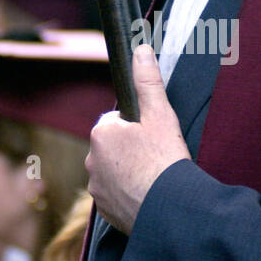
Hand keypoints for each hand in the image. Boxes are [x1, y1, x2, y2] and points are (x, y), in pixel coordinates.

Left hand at [85, 46, 189, 233]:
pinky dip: (130, 195)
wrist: (169, 208)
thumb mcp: (160, 114)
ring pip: (114, 173)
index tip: (153, 137)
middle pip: (114, 148)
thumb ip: (147, 81)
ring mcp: (97, 188)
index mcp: (101, 133)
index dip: (137, 127)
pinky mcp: (106, 210)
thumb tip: (140, 50)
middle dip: (131, 150)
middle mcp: (91, 161)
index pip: (116, 122)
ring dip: (129, 173)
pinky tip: (148, 195)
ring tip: (154, 178)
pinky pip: (117, 196)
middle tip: (157, 157)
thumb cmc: (164, 160)